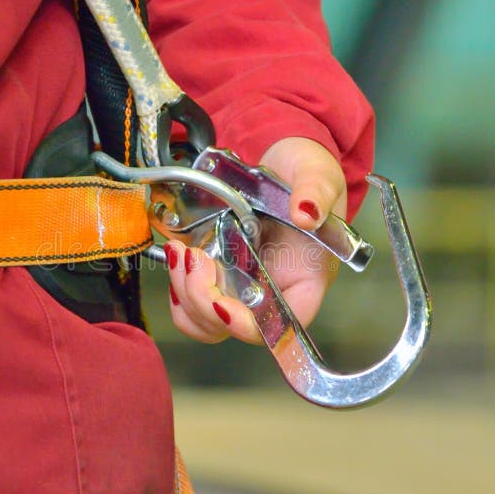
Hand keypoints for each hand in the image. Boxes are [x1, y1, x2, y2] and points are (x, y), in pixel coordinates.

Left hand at [165, 137, 346, 343]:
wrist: (282, 165)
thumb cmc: (307, 176)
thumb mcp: (317, 175)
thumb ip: (316, 192)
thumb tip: (306, 213)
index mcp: (304, 280)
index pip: (280, 325)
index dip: (247, 325)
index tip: (220, 305)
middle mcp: (272, 291)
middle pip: (234, 327)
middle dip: (203, 301)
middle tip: (194, 258)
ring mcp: (242, 285)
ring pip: (206, 321)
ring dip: (184, 294)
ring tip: (180, 253)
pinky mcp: (219, 275)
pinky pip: (192, 302)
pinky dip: (177, 287)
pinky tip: (177, 258)